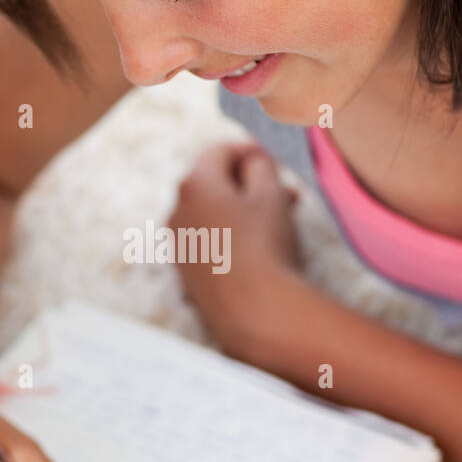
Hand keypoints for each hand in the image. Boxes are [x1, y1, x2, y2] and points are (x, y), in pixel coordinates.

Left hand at [166, 142, 301, 357]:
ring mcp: (179, 246)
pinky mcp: (187, 274)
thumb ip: (261, 167)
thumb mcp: (271, 195)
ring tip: (277, 220)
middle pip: (212, 184)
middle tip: (284, 191)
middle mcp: (177, 212)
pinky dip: (230, 236)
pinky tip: (258, 249)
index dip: (249, 150)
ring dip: (241, 210)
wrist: (253, 311)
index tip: (273, 159)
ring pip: (211, 215)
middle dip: (248, 183)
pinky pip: (209, 242)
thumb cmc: (264, 245)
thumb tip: (252, 162)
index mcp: (194, 184)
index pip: (219, 152)